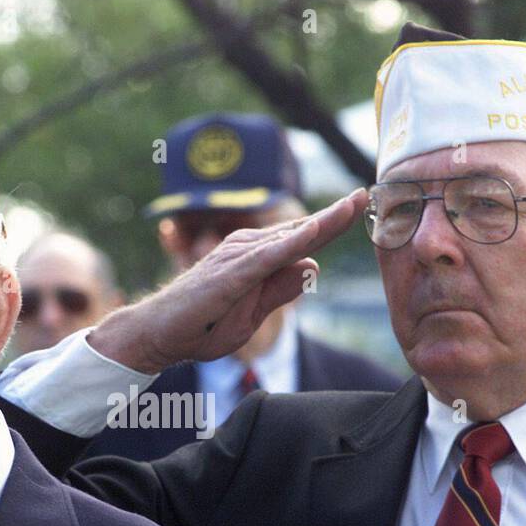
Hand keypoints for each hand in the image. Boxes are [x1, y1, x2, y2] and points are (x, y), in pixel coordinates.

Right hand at [88, 188, 367, 373]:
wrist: (157, 334)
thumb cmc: (202, 324)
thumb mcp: (252, 313)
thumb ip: (281, 290)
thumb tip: (313, 267)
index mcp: (259, 259)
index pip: (304, 239)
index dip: (334, 222)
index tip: (362, 203)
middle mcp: (250, 248)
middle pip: (303, 230)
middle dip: (338, 213)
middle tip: (368, 191)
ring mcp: (238, 256)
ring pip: (291, 237)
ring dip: (324, 221)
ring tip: (355, 202)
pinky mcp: (230, 272)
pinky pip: (268, 256)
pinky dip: (293, 243)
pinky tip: (315, 232)